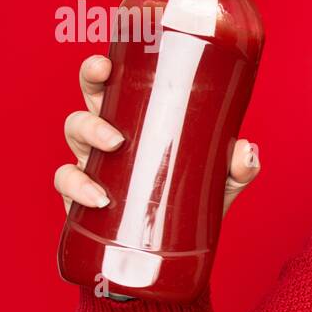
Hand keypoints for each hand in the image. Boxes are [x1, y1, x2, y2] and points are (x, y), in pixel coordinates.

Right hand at [54, 54, 259, 216]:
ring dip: (89, 131)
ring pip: (74, 131)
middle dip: (90, 83)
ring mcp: (93, 165)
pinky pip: (65, 182)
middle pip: (90, 95)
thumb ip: (238, 167)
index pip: (117, 84)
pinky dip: (75, 186)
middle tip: (106, 83)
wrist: (177, 250)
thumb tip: (246, 151)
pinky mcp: (80, 197)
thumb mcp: (223, 182)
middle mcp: (110, 136)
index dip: (104, 68)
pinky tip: (98, 198)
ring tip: (115, 146)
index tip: (107, 61)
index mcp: (138, 121)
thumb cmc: (195, 203)